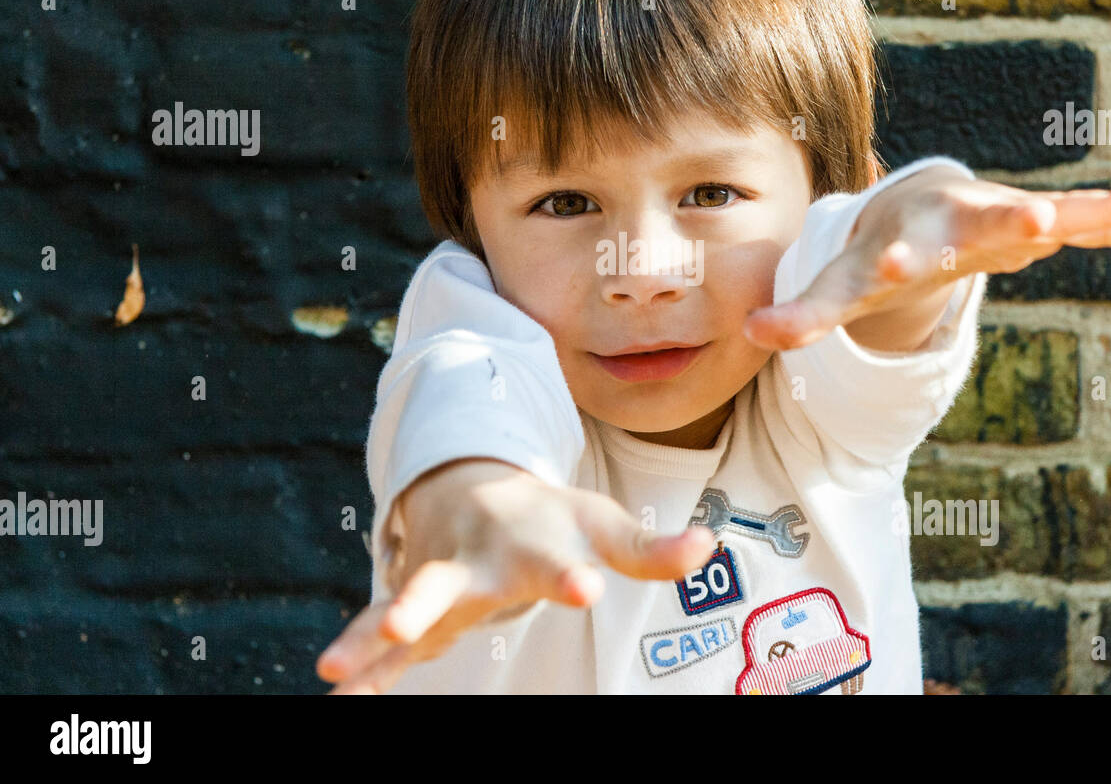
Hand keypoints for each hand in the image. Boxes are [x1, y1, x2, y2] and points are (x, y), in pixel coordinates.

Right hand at [315, 459, 715, 693]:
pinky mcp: (411, 607)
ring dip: (367, 634)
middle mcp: (474, 562)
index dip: (567, 575)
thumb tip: (708, 547)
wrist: (473, 487)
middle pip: (449, 581)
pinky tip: (336, 692)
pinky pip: (378, 637)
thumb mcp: (601, 525)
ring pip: (394, 609)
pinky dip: (359, 663)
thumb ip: (650, 549)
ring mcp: (435, 582)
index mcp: (527, 544)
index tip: (582, 588)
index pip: (551, 560)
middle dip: (425, 599)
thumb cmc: (549, 516)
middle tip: (407, 619)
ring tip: (332, 667)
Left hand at [743, 172, 1110, 351]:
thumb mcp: (842, 286)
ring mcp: (1009, 218)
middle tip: (1031, 217)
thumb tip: (750, 335)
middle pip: (983, 220)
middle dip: (1005, 219)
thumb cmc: (880, 250)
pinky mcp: (1046, 225)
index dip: (891, 259)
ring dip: (1093, 210)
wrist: (920, 201)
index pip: (895, 251)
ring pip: (1053, 213)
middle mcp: (961, 219)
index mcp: (907, 236)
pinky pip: (1090, 229)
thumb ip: (802, 314)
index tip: (890, 261)